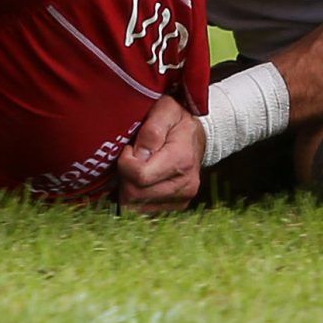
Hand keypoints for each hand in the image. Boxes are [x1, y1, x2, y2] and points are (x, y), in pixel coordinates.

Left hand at [114, 94, 204, 213]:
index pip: (140, 176)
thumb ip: (151, 130)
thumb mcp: (166, 111)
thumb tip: (138, 155)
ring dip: (127, 189)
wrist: (198, 137)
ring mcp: (181, 199)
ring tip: (136, 169)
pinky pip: (143, 212)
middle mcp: (184, 185)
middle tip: (130, 159)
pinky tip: (140, 181)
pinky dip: (135, 197)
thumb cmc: (178, 121)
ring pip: (136, 207)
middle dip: (123, 177)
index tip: (129, 149)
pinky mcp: (176, 207)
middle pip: (135, 195)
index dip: (125, 163)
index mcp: (181, 160)